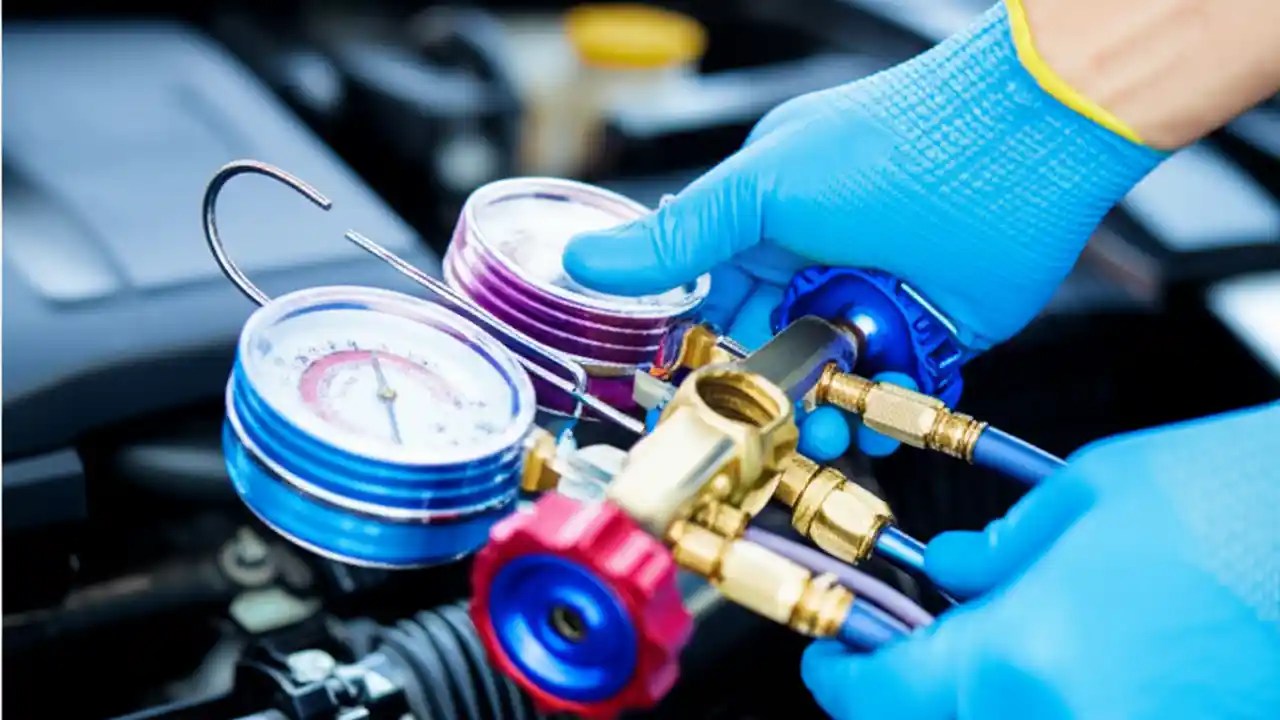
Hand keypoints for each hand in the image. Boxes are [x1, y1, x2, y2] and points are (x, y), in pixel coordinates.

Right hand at [564, 4, 1160, 458]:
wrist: (1018, 144)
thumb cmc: (892, 144)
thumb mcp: (760, 190)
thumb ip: (679, 240)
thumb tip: (586, 258)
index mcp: (764, 226)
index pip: (712, 307)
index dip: (701, 356)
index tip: (691, 402)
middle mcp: (815, 266)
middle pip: (769, 356)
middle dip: (764, 399)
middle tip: (763, 428)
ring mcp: (871, 302)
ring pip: (827, 381)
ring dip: (821, 413)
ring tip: (827, 427)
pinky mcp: (930, 333)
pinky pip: (893, 390)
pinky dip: (882, 409)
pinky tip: (879, 410)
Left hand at [803, 402, 1279, 719]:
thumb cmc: (1249, 501)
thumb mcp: (1094, 494)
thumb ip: (1001, 548)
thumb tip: (953, 570)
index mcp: (1029, 661)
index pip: (879, 699)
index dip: (841, 677)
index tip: (833, 659)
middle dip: (908, 697)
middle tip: (903, 655)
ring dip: (984, 703)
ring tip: (1002, 649)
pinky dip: (1055, 708)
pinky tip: (1073, 672)